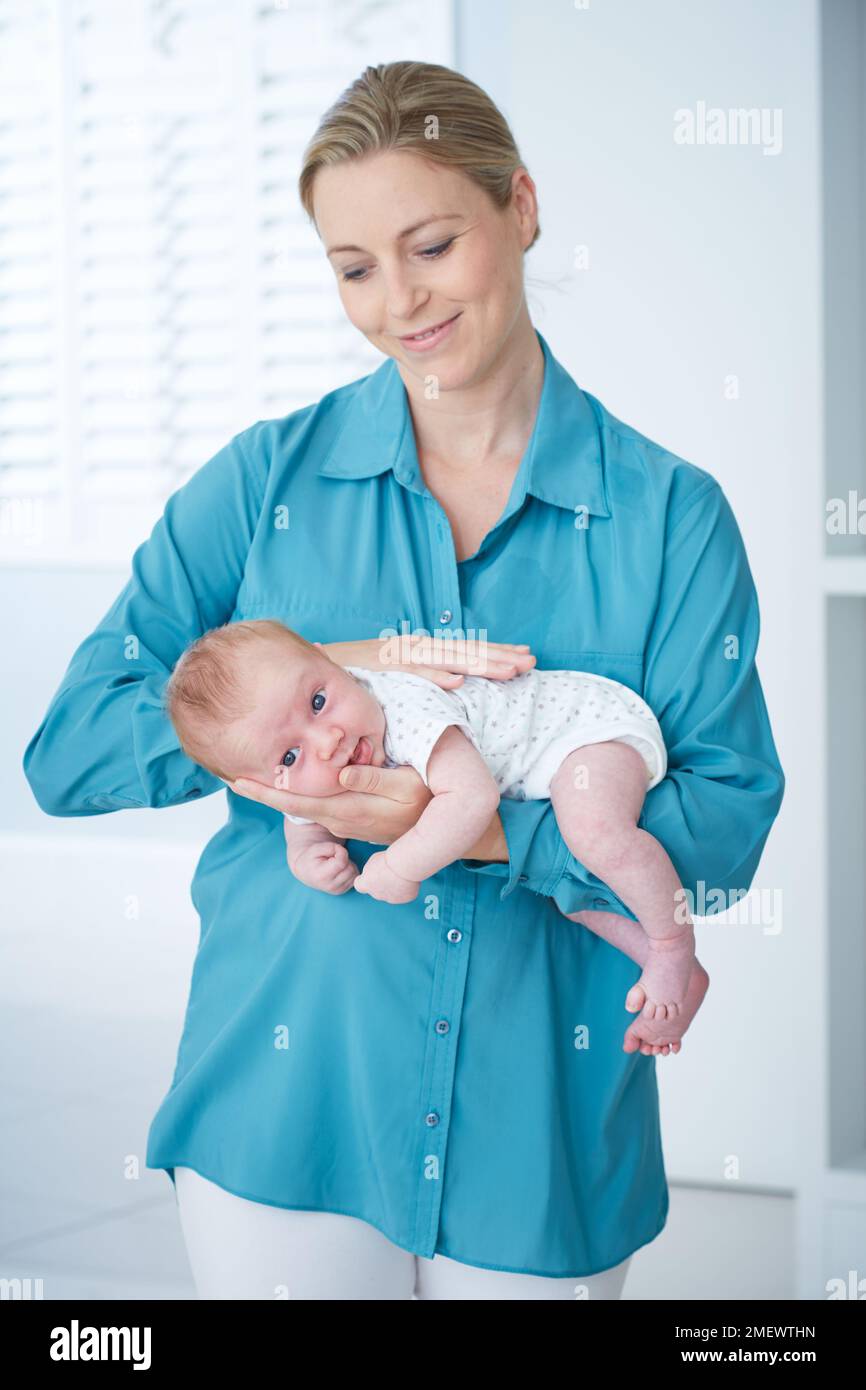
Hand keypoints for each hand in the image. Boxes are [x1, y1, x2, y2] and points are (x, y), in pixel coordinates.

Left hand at [224, 760, 432, 846]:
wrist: (440, 830)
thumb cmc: (425, 801)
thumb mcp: (406, 785)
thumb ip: (371, 779)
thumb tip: (341, 773)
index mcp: (347, 807)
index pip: (298, 801)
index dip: (268, 792)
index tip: (239, 782)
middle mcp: (339, 818)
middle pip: (295, 803)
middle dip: (266, 790)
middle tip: (235, 774)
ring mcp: (344, 822)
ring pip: (308, 804)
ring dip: (286, 790)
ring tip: (260, 772)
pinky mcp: (350, 820)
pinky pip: (321, 806)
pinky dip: (304, 794)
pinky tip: (297, 778)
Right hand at [290, 837, 358, 893]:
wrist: (306, 870)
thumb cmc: (311, 857)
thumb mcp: (316, 847)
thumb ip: (331, 847)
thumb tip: (345, 853)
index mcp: (322, 876)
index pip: (342, 863)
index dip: (341, 852)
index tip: (333, 850)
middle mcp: (330, 886)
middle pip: (350, 869)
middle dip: (345, 859)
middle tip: (334, 857)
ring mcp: (337, 890)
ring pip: (354, 873)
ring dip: (348, 865)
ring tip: (336, 863)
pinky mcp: (342, 891)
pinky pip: (354, 878)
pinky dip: (350, 871)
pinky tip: (339, 869)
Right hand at [317, 636, 535, 689]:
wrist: (318, 665)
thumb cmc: (357, 674)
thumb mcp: (397, 674)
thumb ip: (422, 677)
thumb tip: (453, 684)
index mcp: (421, 648)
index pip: (466, 649)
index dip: (496, 652)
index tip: (524, 657)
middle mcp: (415, 647)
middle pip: (465, 651)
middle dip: (499, 657)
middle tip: (530, 663)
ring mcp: (400, 655)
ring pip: (447, 659)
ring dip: (479, 664)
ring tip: (509, 671)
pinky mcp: (383, 667)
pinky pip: (413, 672)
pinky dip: (435, 674)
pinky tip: (458, 681)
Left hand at [353, 849, 418, 903]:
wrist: (405, 865)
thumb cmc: (388, 860)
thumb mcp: (374, 860)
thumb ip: (371, 870)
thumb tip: (375, 874)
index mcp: (366, 883)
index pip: (359, 885)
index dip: (365, 880)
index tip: (371, 874)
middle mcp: (377, 894)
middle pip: (377, 889)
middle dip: (382, 882)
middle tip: (390, 870)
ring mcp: (392, 898)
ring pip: (392, 892)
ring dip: (394, 885)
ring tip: (401, 873)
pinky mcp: (405, 898)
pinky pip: (405, 893)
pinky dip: (407, 887)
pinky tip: (409, 877)